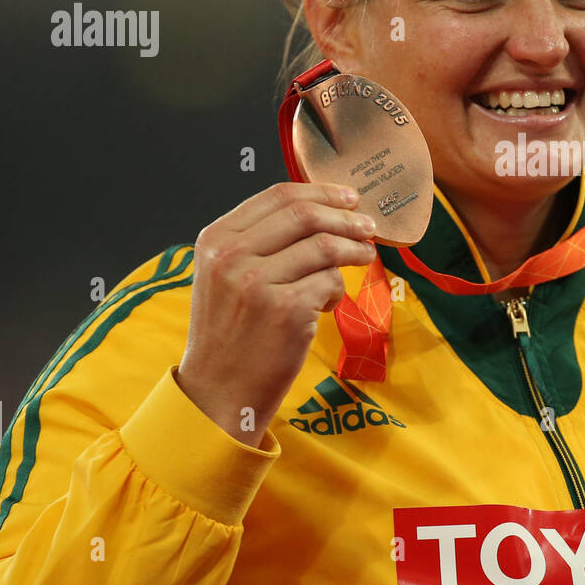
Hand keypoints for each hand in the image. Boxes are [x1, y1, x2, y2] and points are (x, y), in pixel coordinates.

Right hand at [176, 182, 377, 445]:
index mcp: (216, 240)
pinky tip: (327, 305)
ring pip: (324, 246)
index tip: (349, 199)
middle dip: (346, 217)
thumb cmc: (230, 335)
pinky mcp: (286, 310)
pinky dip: (337, 291)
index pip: (277, 195)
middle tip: (369, 227)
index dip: (321, 192)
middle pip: (305, 214)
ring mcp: (257, 282)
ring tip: (364, 259)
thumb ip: (258, 243)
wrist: (218, 392)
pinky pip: (330, 282)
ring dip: (354, 250)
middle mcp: (232, 256)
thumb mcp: (225, 277)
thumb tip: (319, 212)